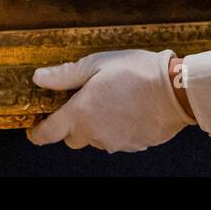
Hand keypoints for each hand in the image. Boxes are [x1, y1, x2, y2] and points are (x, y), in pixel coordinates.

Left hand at [27, 48, 193, 151]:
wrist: (175, 90)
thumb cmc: (135, 72)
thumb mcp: (96, 64)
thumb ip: (65, 75)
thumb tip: (39, 78)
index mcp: (80, 115)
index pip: (47, 134)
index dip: (37, 132)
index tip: (35, 126)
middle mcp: (94, 134)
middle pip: (72, 137)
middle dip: (72, 123)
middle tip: (83, 101)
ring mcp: (115, 143)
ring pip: (96, 138)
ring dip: (97, 124)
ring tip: (112, 100)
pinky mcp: (134, 145)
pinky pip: (118, 139)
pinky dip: (118, 127)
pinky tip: (129, 108)